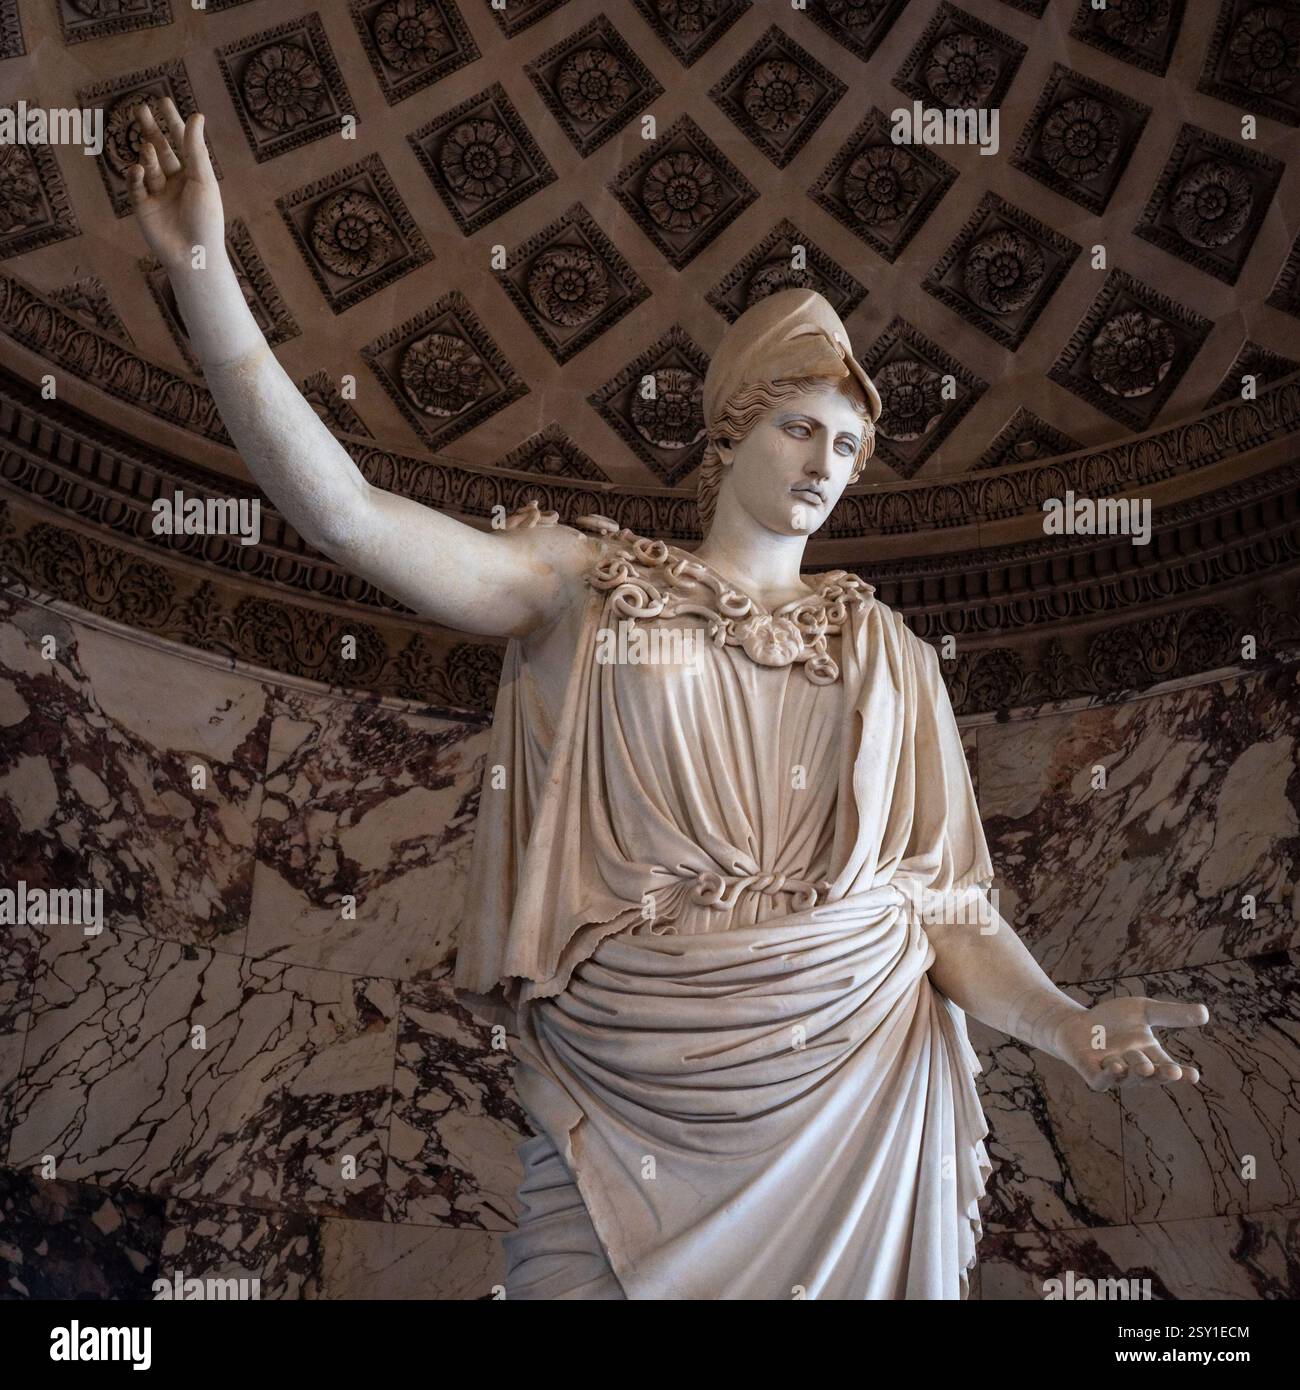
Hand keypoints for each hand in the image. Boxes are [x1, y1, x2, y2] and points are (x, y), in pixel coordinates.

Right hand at [125, 98, 224, 272]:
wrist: (194, 254)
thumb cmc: (205, 218)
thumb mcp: (202, 179)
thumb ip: (196, 148)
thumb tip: (196, 115)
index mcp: (192, 174)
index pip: (180, 143)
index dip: (172, 122)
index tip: (163, 100)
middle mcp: (174, 181)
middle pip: (159, 149)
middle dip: (150, 129)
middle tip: (140, 108)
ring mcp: (157, 193)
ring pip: (147, 165)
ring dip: (147, 155)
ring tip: (148, 148)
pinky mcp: (142, 206)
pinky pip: (135, 185)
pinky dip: (135, 175)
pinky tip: (138, 169)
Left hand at [1050, 995, 1208, 1092]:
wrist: (1075, 1023)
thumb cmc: (1112, 1019)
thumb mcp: (1144, 1010)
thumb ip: (1171, 1014)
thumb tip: (1206, 1013)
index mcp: (1150, 1055)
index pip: (1169, 1068)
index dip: (1181, 1074)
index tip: (1194, 1075)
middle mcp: (1134, 1068)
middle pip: (1150, 1075)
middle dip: (1161, 1074)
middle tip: (1172, 1071)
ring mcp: (1112, 1072)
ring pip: (1128, 1078)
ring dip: (1136, 1072)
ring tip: (1144, 1066)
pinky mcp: (1091, 1073)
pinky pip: (1101, 1081)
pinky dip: (1109, 1076)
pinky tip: (1116, 1068)